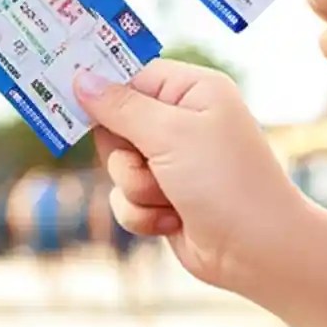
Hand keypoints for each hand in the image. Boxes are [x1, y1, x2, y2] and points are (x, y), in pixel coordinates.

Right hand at [75, 61, 326, 326]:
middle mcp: (182, 121)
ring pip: (116, 166)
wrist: (260, 252)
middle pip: (114, 124)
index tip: (66, 92)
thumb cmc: (224, 182)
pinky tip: (173, 221)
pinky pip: (124, 198)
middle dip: (125, 154)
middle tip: (150, 163)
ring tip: (171, 198)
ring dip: (137, 188)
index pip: (130, 74)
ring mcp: (172, 161)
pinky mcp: (163, 196)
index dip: (102, 87)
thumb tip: (80, 78)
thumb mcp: (170, 134)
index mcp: (192, 90)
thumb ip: (120, 106)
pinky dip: (143, 213)